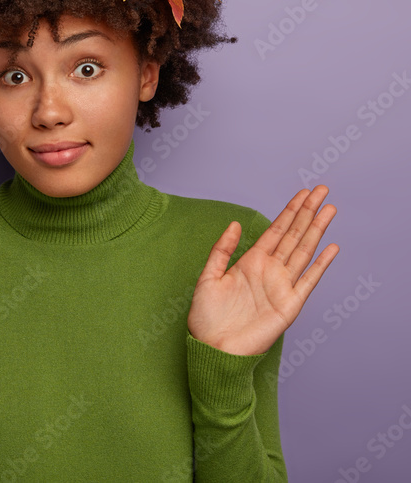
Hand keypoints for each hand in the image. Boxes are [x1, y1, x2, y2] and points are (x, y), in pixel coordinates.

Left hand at [188, 185, 338, 355]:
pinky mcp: (290, 305)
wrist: (213, 348)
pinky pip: (308, 280)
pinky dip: (321, 265)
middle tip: (323, 190)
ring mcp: (282, 286)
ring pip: (304, 251)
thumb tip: (235, 224)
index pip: (276, 230)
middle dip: (308, 212)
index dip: (290, 211)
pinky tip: (331, 248)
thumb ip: (222, 250)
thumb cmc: (207, 317)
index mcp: (251, 262)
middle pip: (294, 235)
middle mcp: (270, 271)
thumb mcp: (208, 277)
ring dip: (317, 230)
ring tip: (330, 209)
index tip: (303, 193)